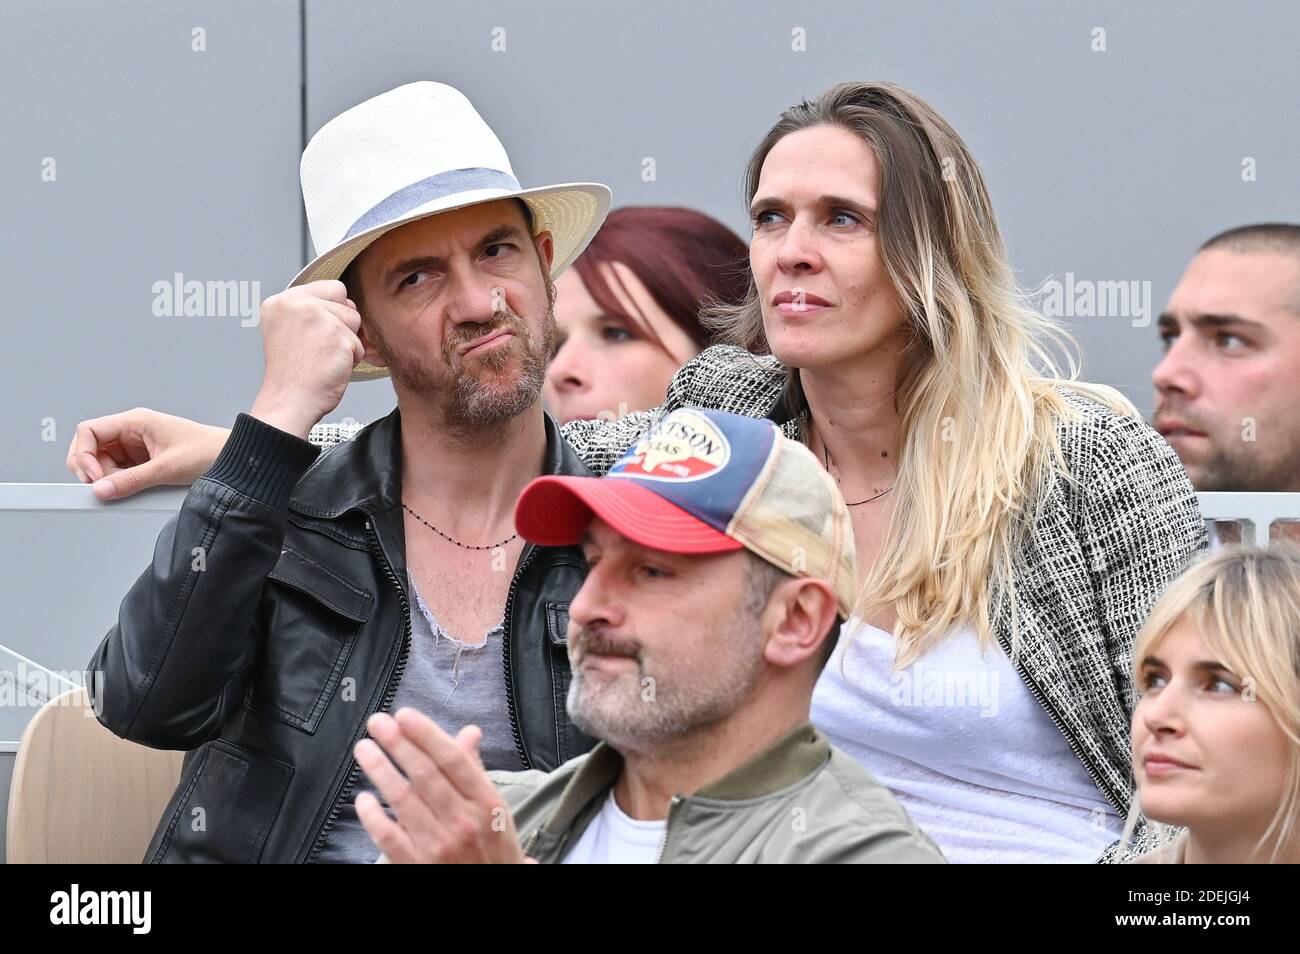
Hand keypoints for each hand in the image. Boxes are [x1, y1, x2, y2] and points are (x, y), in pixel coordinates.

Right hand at [66, 408, 232, 499]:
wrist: (234, 457)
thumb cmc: (208, 450)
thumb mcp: (168, 468)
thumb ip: (132, 480)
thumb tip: (102, 490)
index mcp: (135, 421)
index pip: (89, 431)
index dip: (84, 454)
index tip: (93, 477)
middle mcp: (132, 432)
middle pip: (92, 449)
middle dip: (93, 470)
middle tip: (106, 488)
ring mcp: (137, 447)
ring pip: (104, 464)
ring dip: (109, 479)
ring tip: (129, 489)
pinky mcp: (144, 462)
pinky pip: (121, 473)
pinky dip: (122, 484)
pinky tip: (136, 489)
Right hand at [250, 280, 366, 438]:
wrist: (289, 402)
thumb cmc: (292, 374)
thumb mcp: (289, 330)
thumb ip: (310, 311)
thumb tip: (346, 302)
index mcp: (280, 301)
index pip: (330, 288)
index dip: (334, 311)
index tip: (319, 333)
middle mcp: (295, 303)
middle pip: (345, 301)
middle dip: (342, 325)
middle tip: (321, 347)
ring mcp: (316, 317)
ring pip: (355, 321)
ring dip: (347, 343)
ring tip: (324, 358)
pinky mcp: (336, 336)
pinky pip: (360, 344)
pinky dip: (351, 360)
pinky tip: (330, 368)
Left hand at [354, 709, 530, 863]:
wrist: (493, 892)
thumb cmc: (494, 850)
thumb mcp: (496, 809)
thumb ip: (476, 770)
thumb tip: (469, 732)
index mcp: (486, 803)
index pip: (452, 760)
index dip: (426, 735)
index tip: (405, 715)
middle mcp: (463, 822)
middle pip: (425, 775)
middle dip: (398, 744)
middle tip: (377, 723)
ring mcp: (438, 845)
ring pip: (403, 800)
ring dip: (380, 770)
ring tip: (364, 749)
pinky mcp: (417, 865)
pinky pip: (389, 837)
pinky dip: (374, 817)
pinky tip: (363, 799)